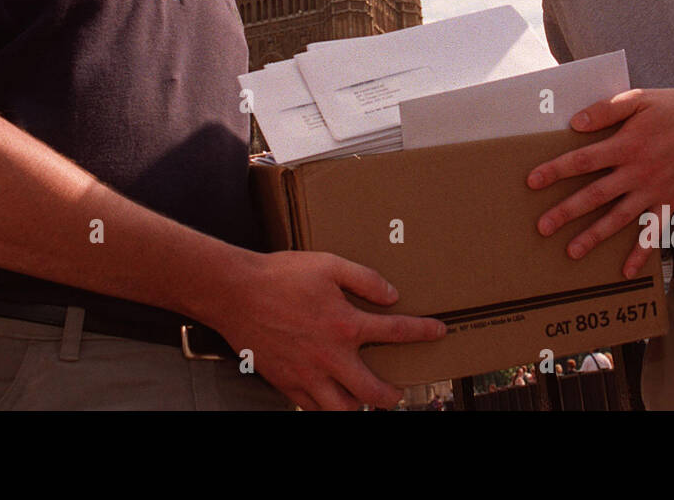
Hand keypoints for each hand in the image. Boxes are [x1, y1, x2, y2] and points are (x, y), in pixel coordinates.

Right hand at [210, 250, 445, 410]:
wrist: (235, 293)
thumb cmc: (280, 276)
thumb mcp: (329, 265)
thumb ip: (365, 279)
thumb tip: (391, 296)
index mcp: (345, 324)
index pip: (397, 333)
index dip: (423, 333)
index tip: (438, 332)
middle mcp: (330, 356)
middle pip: (373, 392)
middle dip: (392, 395)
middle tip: (398, 391)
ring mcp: (307, 374)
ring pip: (342, 409)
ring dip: (359, 406)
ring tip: (364, 399)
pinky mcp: (286, 382)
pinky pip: (312, 407)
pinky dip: (325, 406)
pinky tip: (330, 396)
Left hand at [526, 88, 673, 277]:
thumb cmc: (673, 108)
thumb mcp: (638, 99)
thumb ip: (606, 110)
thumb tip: (575, 123)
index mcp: (626, 145)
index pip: (583, 160)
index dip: (556, 170)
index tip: (533, 181)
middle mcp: (637, 172)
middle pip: (596, 195)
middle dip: (567, 212)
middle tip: (542, 227)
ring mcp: (653, 190)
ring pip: (619, 218)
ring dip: (595, 236)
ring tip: (572, 251)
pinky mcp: (669, 201)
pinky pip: (654, 231)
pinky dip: (641, 252)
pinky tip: (626, 270)